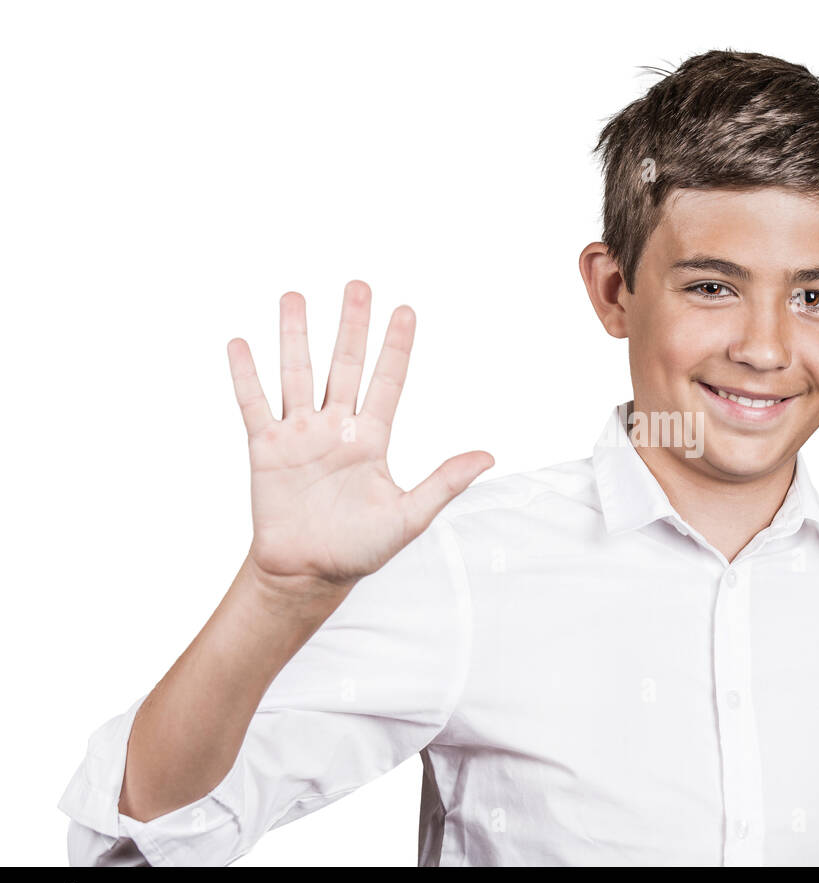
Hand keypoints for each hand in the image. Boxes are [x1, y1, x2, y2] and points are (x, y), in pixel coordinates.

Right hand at [225, 280, 491, 589]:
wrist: (308, 573)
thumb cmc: (360, 548)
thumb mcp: (410, 517)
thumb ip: (445, 482)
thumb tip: (489, 456)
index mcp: (372, 440)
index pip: (388, 382)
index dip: (396, 347)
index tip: (406, 310)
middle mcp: (336, 428)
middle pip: (344, 366)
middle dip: (352, 326)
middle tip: (358, 285)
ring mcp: (299, 435)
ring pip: (297, 374)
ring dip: (296, 336)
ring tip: (294, 296)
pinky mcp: (266, 449)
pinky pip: (253, 404)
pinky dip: (245, 375)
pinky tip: (240, 343)